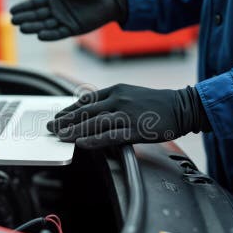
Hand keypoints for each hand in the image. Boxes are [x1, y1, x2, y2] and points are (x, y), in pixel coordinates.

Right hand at [9, 0, 127, 40]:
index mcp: (54, 0)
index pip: (35, 5)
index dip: (24, 8)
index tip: (12, 11)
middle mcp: (56, 12)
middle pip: (37, 16)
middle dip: (25, 18)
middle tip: (13, 21)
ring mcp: (64, 21)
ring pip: (45, 25)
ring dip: (34, 27)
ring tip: (23, 28)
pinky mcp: (73, 29)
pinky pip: (58, 33)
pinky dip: (49, 35)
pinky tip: (40, 35)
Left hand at [47, 84, 210, 148]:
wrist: (182, 106)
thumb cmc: (157, 103)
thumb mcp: (131, 94)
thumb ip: (112, 100)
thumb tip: (91, 108)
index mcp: (116, 90)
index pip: (86, 100)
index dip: (69, 109)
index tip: (57, 116)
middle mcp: (118, 100)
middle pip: (85, 111)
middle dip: (65, 120)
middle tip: (50, 127)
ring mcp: (126, 114)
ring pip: (94, 123)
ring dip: (74, 130)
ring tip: (60, 136)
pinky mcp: (134, 129)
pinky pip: (110, 135)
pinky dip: (94, 139)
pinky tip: (81, 143)